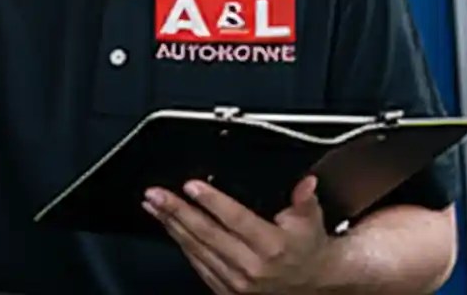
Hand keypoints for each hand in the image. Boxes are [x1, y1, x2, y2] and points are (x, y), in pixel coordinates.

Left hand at [144, 175, 331, 294]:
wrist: (313, 286)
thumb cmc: (307, 249)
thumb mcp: (311, 221)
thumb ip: (304, 200)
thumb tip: (306, 182)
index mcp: (272, 246)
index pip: (236, 219)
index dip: (212, 201)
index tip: (191, 186)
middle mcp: (252, 266)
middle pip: (207, 234)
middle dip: (177, 211)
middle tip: (156, 194)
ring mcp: (237, 283)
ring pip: (197, 250)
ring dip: (172, 226)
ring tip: (154, 206)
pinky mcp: (227, 292)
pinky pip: (198, 265)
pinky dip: (182, 245)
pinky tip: (170, 228)